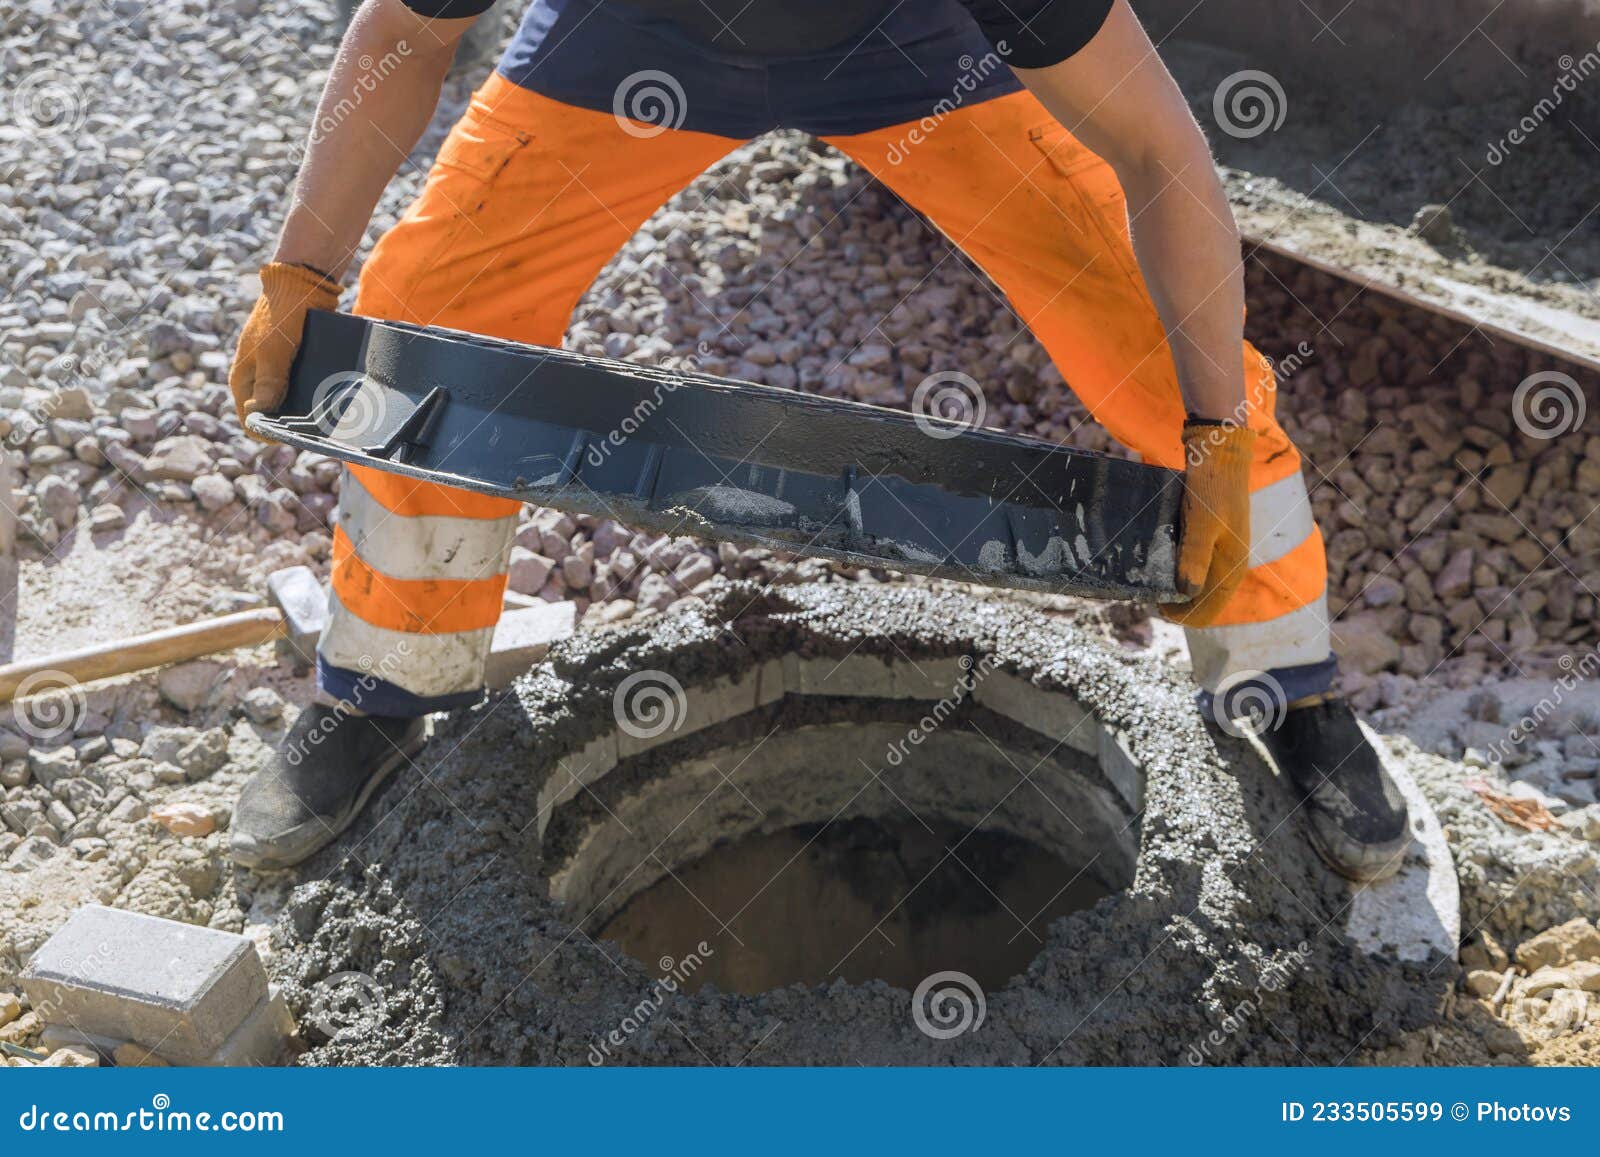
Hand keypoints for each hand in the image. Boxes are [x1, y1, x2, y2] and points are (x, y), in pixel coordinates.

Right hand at [229, 262, 339, 436]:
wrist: (301, 283)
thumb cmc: (283, 315)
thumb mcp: (274, 351)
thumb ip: (268, 383)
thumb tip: (258, 416)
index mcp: (242, 378)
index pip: (249, 420)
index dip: (268, 433)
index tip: (294, 437)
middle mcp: (255, 377)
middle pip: (269, 414)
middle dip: (288, 424)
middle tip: (314, 428)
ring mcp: (274, 370)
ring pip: (286, 402)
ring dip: (301, 411)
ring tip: (324, 416)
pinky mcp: (292, 362)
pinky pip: (300, 386)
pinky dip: (310, 394)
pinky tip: (329, 399)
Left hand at [1162, 422, 1253, 626]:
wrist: (1220, 454)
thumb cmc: (1212, 487)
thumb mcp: (1203, 522)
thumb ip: (1194, 556)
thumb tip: (1186, 592)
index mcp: (1232, 569)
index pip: (1205, 613)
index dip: (1178, 616)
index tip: (1151, 604)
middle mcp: (1229, 567)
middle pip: (1198, 602)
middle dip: (1173, 603)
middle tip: (1143, 590)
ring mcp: (1220, 553)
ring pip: (1194, 585)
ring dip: (1172, 587)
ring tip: (1146, 576)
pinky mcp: (1211, 540)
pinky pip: (1191, 566)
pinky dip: (1175, 569)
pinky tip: (1155, 560)